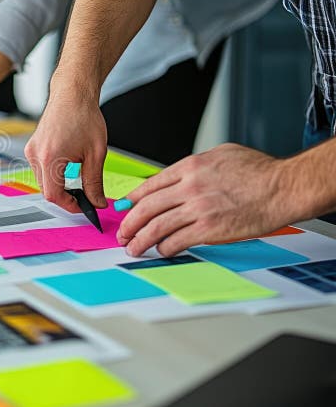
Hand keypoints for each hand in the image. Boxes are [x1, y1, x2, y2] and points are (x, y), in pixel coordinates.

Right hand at [24, 89, 107, 212]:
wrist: (72, 94)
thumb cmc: (84, 117)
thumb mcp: (95, 154)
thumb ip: (94, 182)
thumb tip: (96, 203)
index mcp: (51, 157)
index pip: (54, 195)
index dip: (69, 205)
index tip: (83, 207)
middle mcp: (36, 154)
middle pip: (47, 190)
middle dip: (66, 196)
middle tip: (86, 196)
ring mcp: (32, 150)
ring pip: (43, 181)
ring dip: (59, 185)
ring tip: (79, 179)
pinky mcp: (32, 146)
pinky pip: (40, 169)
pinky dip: (54, 175)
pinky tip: (68, 167)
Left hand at [118, 143, 288, 256]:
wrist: (283, 187)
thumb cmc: (260, 171)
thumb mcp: (221, 155)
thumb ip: (196, 167)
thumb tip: (179, 177)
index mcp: (190, 167)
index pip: (150, 185)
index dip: (132, 200)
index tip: (124, 208)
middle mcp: (189, 186)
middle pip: (146, 207)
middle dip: (129, 223)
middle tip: (122, 233)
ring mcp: (197, 208)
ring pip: (156, 226)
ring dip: (140, 239)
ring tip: (133, 248)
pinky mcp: (208, 229)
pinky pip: (176, 240)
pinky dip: (164, 247)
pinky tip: (161, 250)